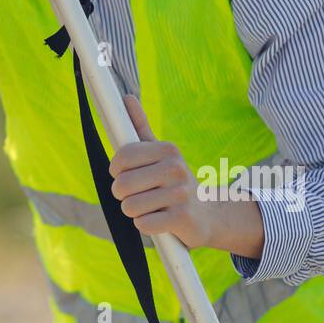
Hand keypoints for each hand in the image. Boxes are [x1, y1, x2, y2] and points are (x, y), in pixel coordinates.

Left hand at [109, 94, 215, 248]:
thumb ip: (140, 125)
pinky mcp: (182, 219)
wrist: (207, 215)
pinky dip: (146, 226)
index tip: (123, 174)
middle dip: (123, 195)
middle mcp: (176, 168)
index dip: (115, 170)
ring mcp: (181, 194)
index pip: (121, 158)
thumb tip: (127, 96)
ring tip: (151, 207)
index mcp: (168, 150)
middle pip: (122, 185)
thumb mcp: (159, 153)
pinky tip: (160, 220)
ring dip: (134, 212)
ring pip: (130, 207)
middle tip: (139, 194)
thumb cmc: (173, 181)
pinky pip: (143, 224)